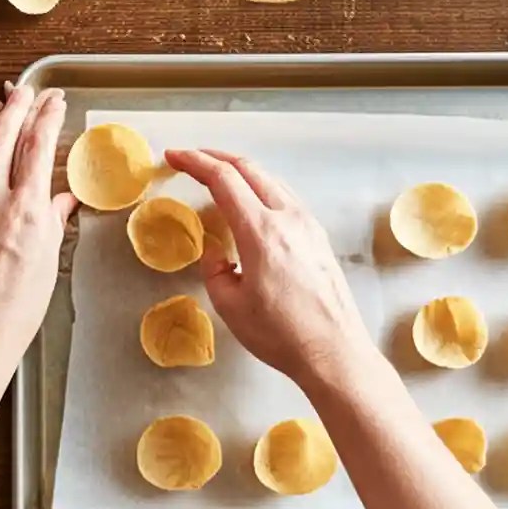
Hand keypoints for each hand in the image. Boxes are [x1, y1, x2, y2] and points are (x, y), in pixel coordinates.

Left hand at [0, 85, 76, 361]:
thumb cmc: (15, 311)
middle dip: (17, 106)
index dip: (48, 117)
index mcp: (26, 210)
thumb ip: (54, 223)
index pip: (38, 147)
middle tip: (25, 90)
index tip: (55, 101)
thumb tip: (64, 200)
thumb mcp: (48, 264)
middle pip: (3, 137)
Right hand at [163, 149, 375, 385]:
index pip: (223, 179)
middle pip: (249, 168)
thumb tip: (215, 251)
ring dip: (241, 171)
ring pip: (270, 180)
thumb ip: (214, 270)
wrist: (333, 352)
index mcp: (261, 231)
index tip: (173, 157)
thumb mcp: (230, 306)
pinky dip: (261, 188)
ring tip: (218, 177)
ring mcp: (308, 225)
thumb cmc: (281, 335)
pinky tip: (251, 202)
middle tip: (191, 159)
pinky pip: (285, 197)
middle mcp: (288, 218)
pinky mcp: (318, 237)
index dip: (195, 162)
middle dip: (216, 157)